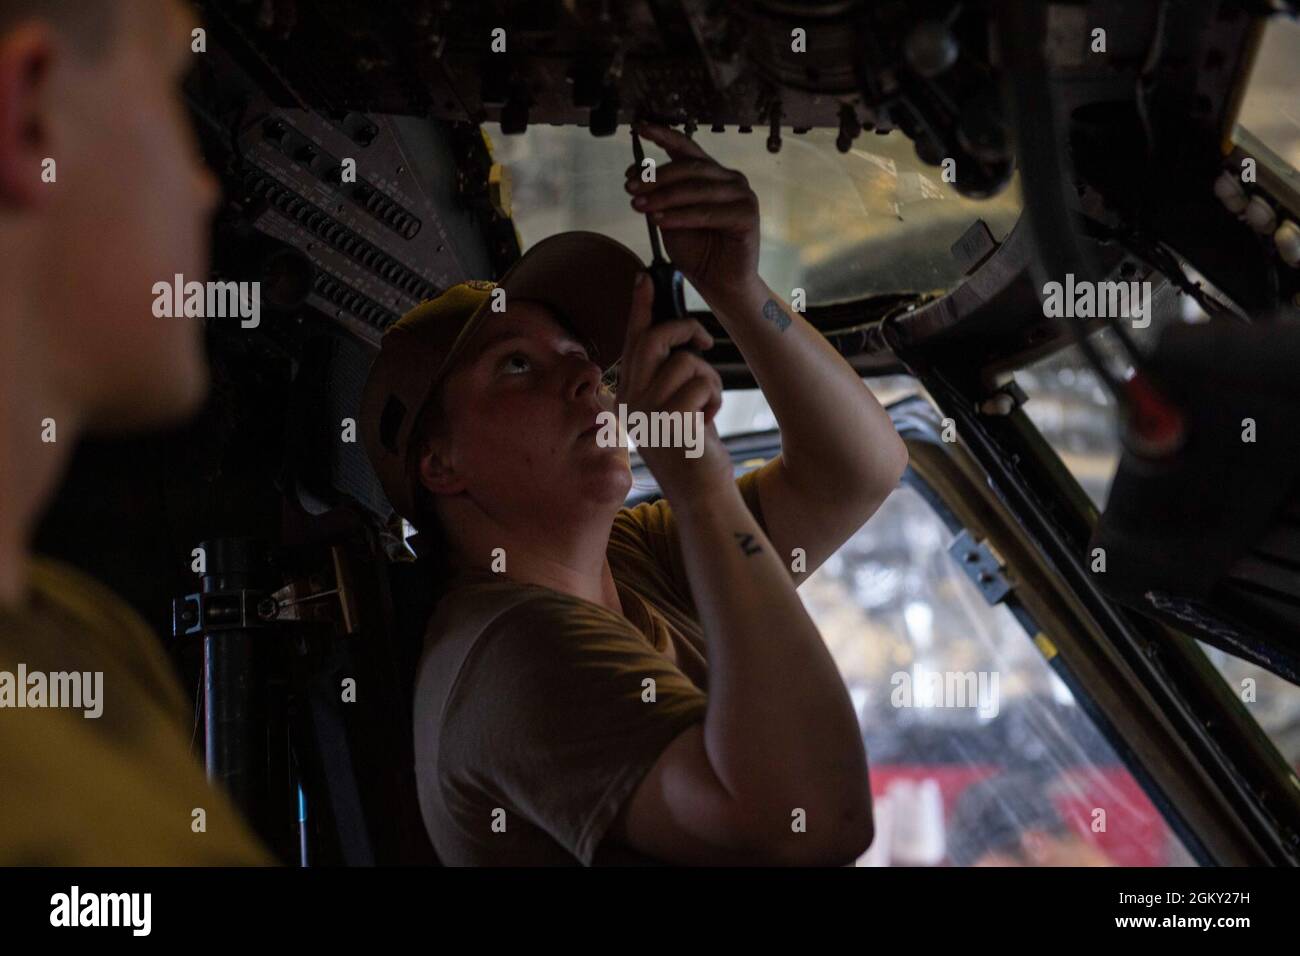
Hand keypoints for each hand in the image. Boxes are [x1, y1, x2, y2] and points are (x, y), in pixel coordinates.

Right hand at [616, 272, 732, 502]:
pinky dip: (715, 398)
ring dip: (709, 380)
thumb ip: (666, 376)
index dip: (640, 305)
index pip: (632, 340)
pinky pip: (703, 384)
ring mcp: (648, 411)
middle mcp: (630, 401)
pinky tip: (709, 422)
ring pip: (687, 363)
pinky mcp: (672, 420)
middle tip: (705, 342)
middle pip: (657, 340)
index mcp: (626, 395)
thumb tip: (676, 334)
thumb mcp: (672, 407)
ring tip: (707, 406)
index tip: (645, 276)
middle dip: (687, 330)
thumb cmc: (691, 449)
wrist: (700, 494)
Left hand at [625, 123, 760, 300]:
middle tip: (630, 187)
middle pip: (688, 167)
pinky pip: (706, 212)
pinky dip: (679, 215)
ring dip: (663, 196)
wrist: (720, 284)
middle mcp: (729, 179)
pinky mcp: (747, 215)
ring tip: (639, 206)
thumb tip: (635, 171)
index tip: (639, 127)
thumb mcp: (669, 218)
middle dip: (655, 176)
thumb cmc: (698, 252)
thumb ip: (658, 195)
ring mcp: (741, 195)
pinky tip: (659, 220)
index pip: (687, 148)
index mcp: (712, 174)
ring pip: (696, 188)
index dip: (663, 134)